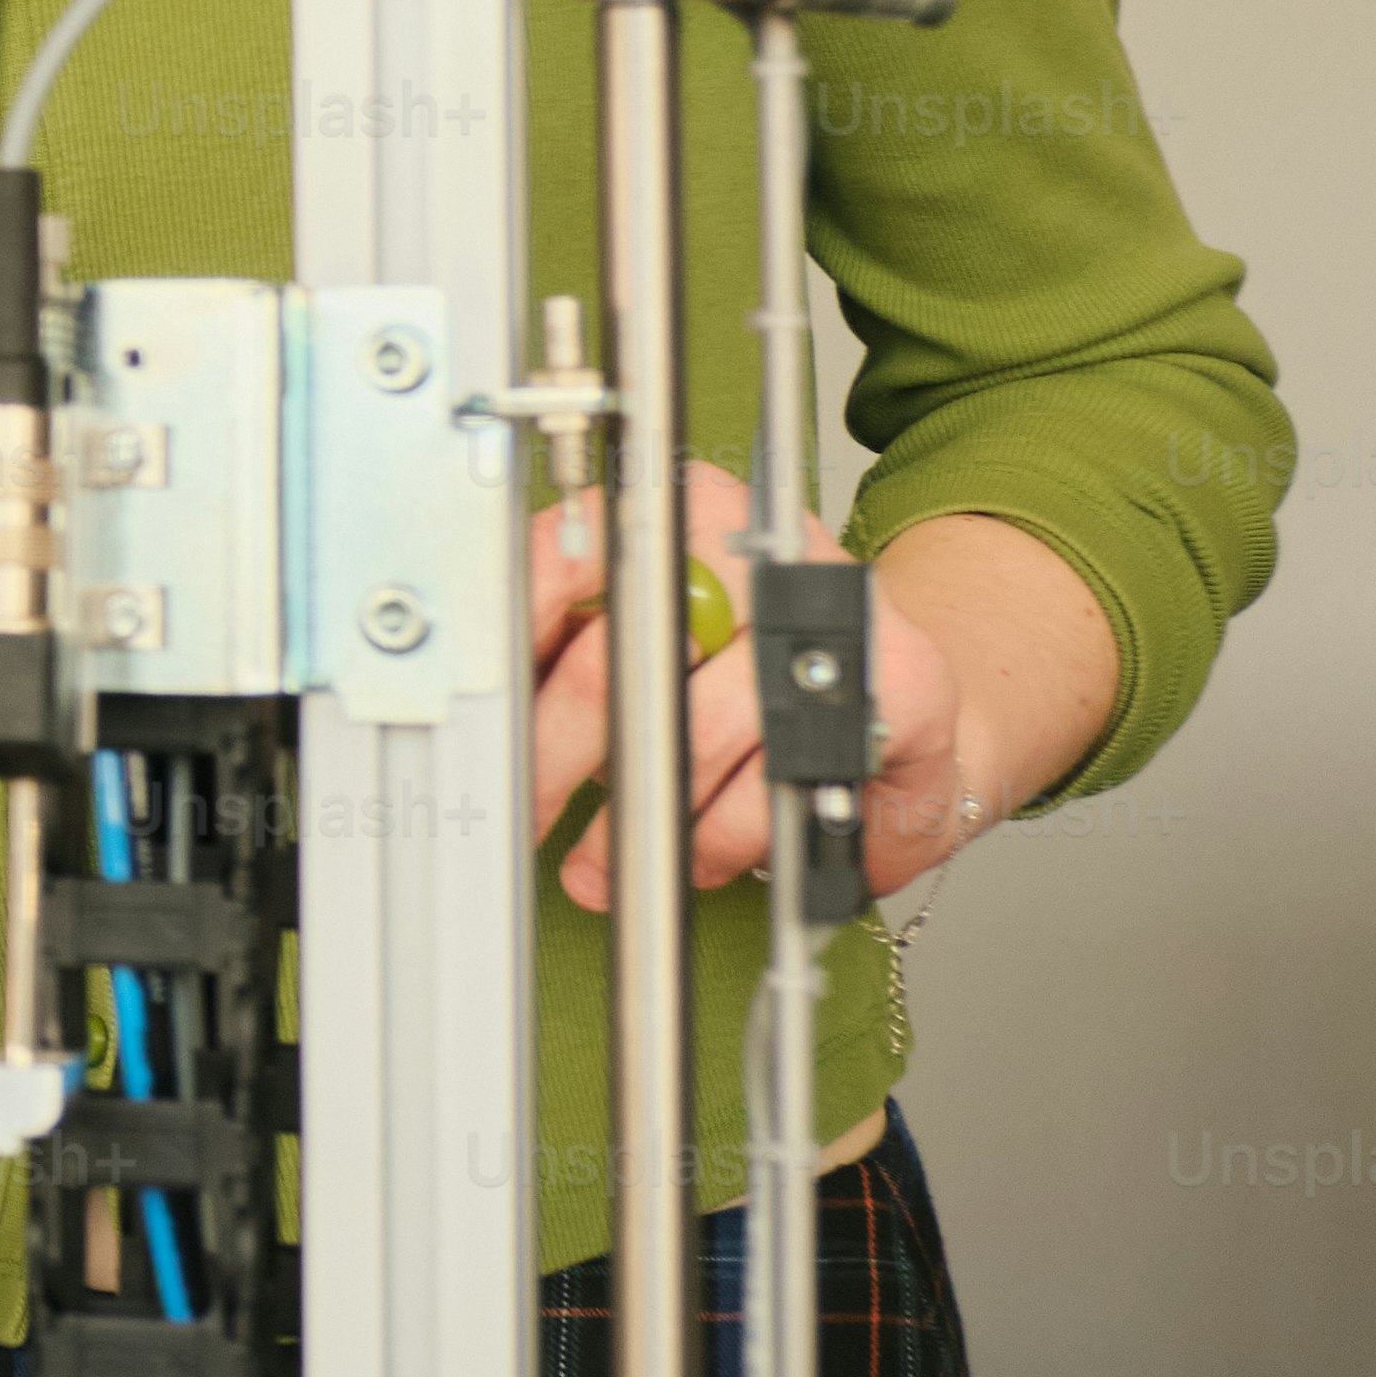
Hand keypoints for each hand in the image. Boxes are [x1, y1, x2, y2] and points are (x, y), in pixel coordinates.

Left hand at [523, 469, 1005, 904]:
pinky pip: (780, 788)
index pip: (565, 555)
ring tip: (615, 862)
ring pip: (702, 737)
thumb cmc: (751, 674)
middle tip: (526, 818)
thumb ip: (568, 650)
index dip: (513, 642)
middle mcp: (757, 548)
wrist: (901, 697)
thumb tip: (480, 705)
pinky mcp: (901, 686)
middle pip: (624, 659)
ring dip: (645, 824)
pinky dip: (734, 839)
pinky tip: (718, 848)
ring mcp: (837, 614)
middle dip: (556, 762)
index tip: (474, 717)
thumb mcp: (648, 640)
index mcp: (678, 514)